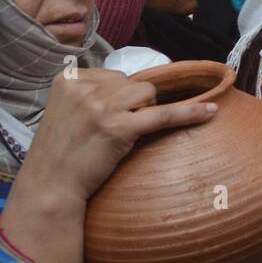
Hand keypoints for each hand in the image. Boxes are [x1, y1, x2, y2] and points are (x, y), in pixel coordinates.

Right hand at [16, 68, 217, 207]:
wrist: (50, 187)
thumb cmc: (62, 153)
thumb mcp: (67, 111)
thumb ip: (93, 93)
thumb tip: (136, 86)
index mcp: (70, 78)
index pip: (114, 75)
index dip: (120, 96)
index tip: (110, 116)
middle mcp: (84, 87)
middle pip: (133, 83)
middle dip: (134, 105)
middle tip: (115, 130)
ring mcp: (101, 106)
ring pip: (149, 94)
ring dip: (146, 112)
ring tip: (124, 134)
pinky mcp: (119, 127)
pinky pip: (163, 114)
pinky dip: (189, 113)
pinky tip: (210, 112)